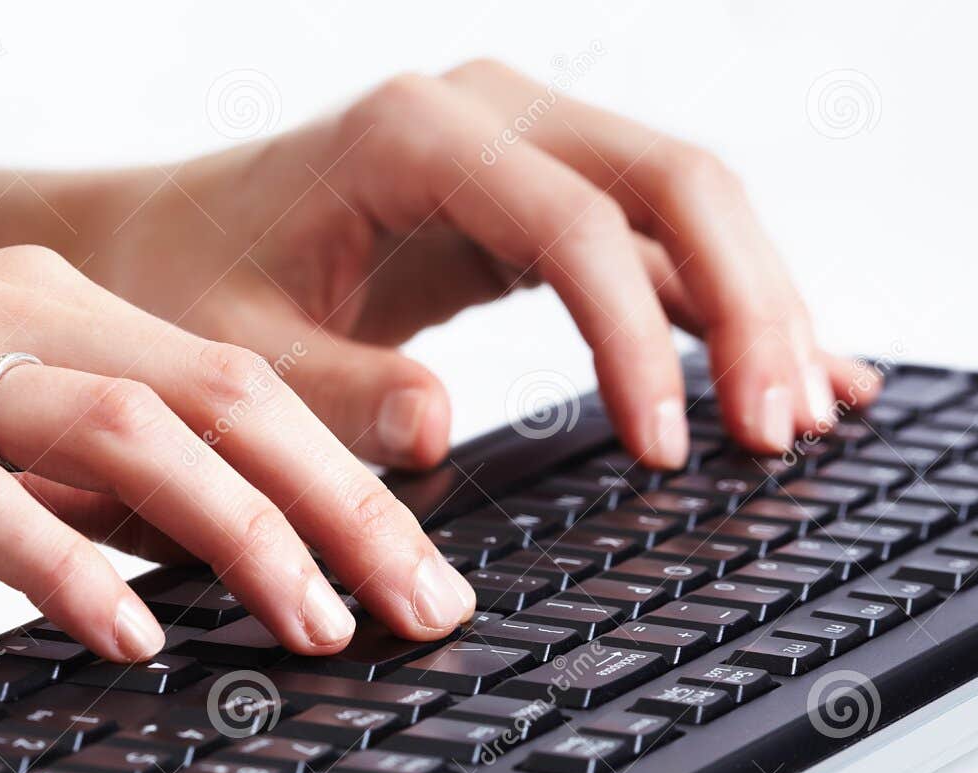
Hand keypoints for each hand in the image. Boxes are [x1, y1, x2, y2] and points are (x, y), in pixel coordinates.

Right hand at [0, 247, 475, 659]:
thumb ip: (89, 477)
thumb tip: (217, 542)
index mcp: (49, 307)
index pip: (241, 384)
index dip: (348, 476)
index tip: (419, 565)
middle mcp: (1, 315)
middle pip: (220, 398)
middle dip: (341, 508)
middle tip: (418, 604)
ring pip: (126, 431)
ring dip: (241, 534)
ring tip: (313, 622)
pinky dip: (67, 566)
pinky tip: (131, 633)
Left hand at [80, 61, 879, 469]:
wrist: (168, 243)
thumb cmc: (191, 287)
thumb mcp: (241, 356)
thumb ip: (335, 393)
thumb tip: (443, 428)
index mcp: (415, 137)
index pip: (574, 226)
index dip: (638, 341)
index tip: (670, 451)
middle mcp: (491, 115)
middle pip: (673, 185)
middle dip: (747, 308)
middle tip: (781, 431)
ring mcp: (526, 146)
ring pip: (687, 205)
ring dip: (756, 305)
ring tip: (808, 414)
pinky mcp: (538, 197)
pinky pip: (654, 242)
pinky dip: (719, 305)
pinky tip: (781, 365)